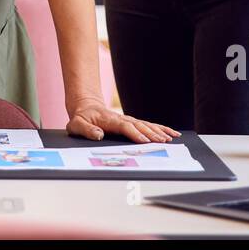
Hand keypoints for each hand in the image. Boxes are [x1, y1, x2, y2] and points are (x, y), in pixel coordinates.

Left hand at [66, 100, 180, 143]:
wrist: (86, 107)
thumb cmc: (82, 118)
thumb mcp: (77, 124)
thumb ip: (87, 130)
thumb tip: (98, 135)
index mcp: (111, 120)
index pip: (126, 127)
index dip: (136, 134)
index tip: (146, 141)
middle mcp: (122, 119)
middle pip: (140, 126)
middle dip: (153, 134)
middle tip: (164, 142)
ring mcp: (129, 120)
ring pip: (147, 125)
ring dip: (159, 131)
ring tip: (171, 137)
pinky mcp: (132, 123)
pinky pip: (148, 125)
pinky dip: (160, 128)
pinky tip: (171, 133)